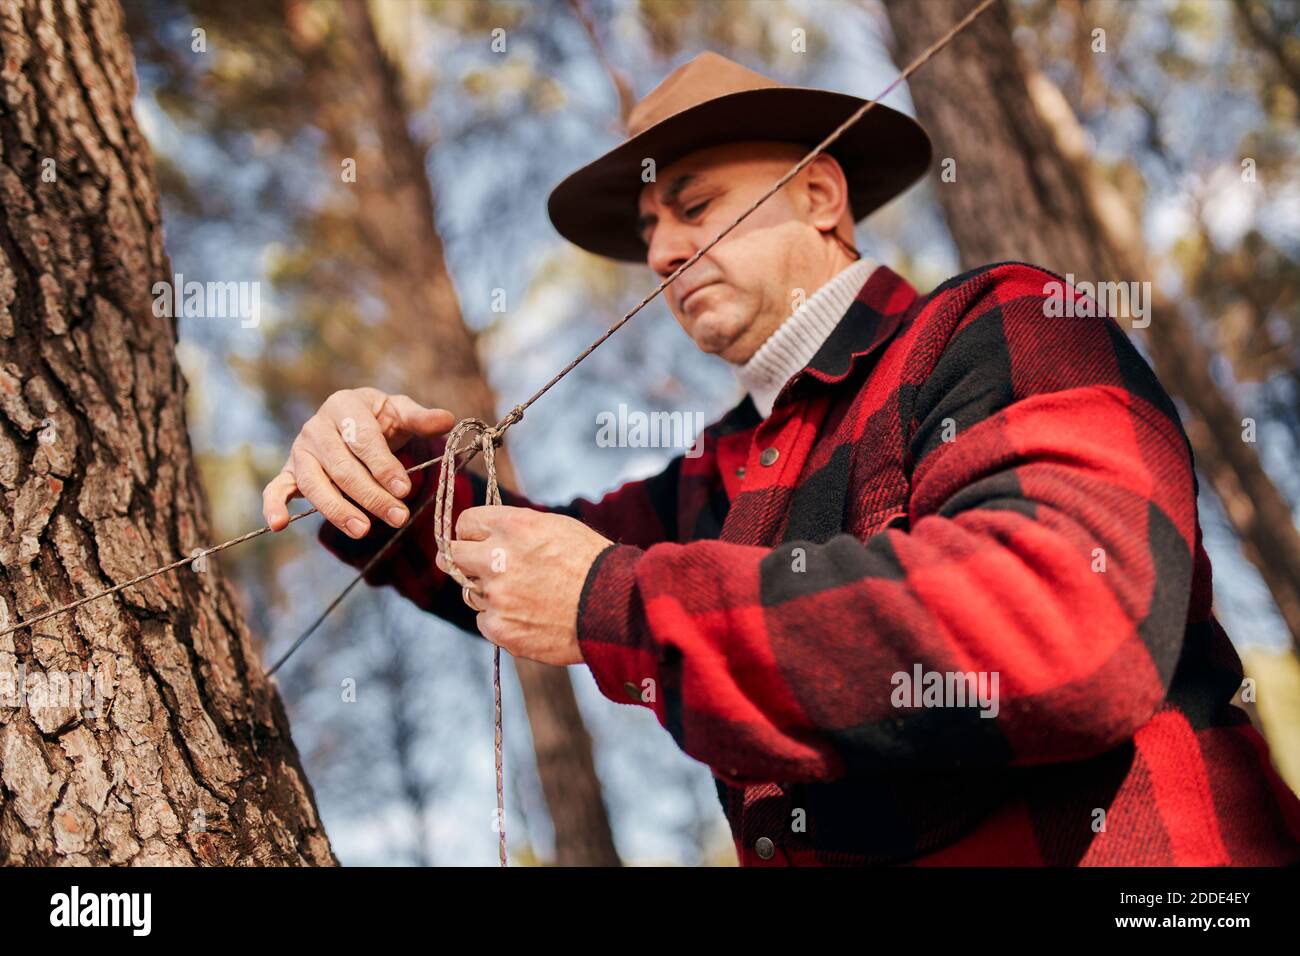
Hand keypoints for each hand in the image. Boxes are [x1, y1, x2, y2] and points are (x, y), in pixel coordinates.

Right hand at [262, 387, 454, 537]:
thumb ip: (421, 418)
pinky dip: (274, 505)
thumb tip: (447, 420)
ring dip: (337, 509)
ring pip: (314, 482)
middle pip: (342, 467)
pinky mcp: (290, 470)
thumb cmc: (379, 418)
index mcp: (344, 405)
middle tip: (397, 517)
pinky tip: (279, 525)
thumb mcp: (400, 412)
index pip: (363, 440)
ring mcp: (300, 449)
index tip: (404, 489)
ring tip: (363, 530)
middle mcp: (316, 426)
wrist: (352, 420)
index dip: (383, 466)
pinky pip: (276, 488)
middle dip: (371, 495)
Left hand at [436, 506, 612, 665]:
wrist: (614, 607)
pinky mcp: (500, 628)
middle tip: (480, 568)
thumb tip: (489, 533)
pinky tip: (529, 618)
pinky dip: (501, 620)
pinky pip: (484, 621)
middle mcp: (496, 558)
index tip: (478, 540)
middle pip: (452, 555)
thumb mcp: (555, 527)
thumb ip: (516, 528)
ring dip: (491, 593)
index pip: (465, 522)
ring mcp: (496, 595)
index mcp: (512, 526)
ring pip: (472, 591)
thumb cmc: (591, 564)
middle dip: (463, 560)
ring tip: (527, 597)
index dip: (472, 532)